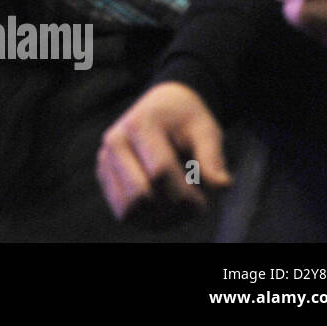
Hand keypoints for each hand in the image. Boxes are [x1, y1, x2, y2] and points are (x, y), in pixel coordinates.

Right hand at [97, 82, 231, 222]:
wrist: (161, 106)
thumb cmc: (186, 120)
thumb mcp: (205, 130)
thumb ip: (212, 158)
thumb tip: (222, 186)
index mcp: (139, 125)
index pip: (160, 172)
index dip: (186, 195)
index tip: (204, 200)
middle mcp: (115, 142)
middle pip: (141, 195)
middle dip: (172, 209)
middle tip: (193, 206)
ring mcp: (106, 159)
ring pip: (128, 209)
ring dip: (159, 218)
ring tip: (180, 208)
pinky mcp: (104, 175)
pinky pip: (122, 211)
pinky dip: (146, 219)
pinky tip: (166, 209)